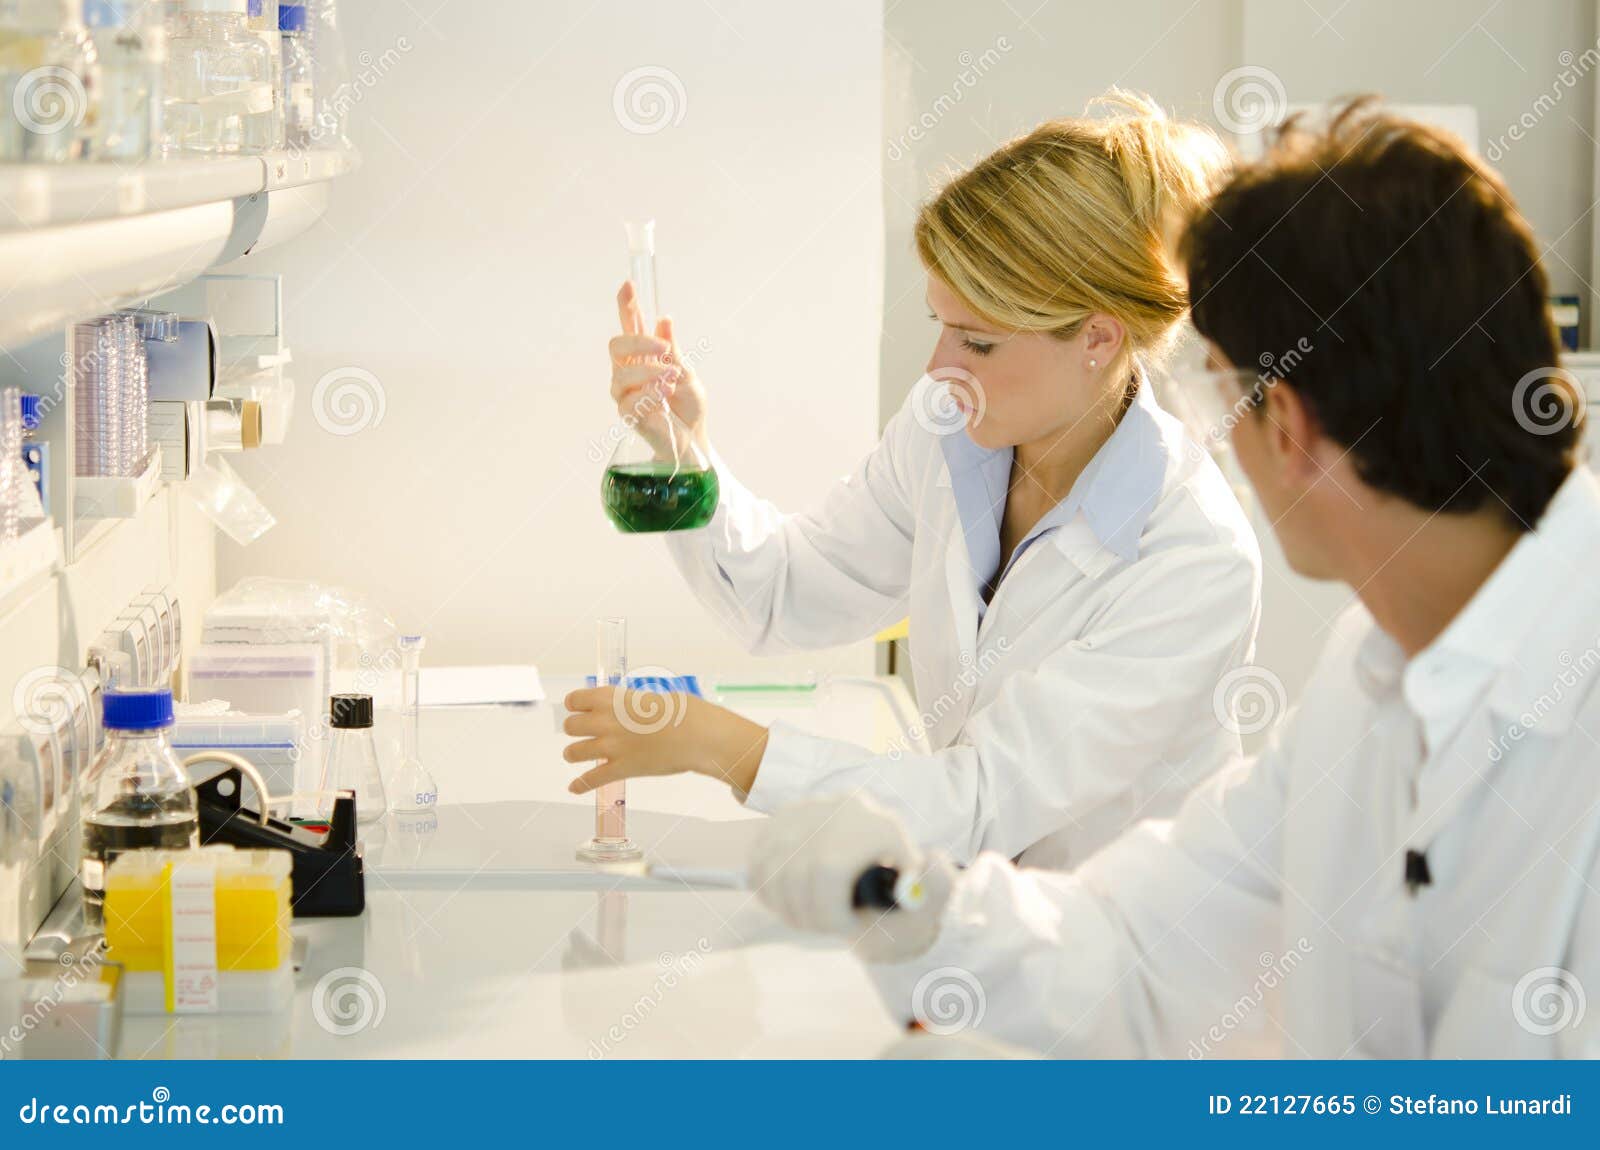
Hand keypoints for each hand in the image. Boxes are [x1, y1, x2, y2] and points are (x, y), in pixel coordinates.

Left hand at [563, 687, 767, 794]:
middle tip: (583, 732)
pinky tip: (574, 788)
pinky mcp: (621, 769)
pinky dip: (580, 785)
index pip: (575, 700)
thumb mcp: (650, 698)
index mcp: (612, 698)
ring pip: (573, 752)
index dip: (576, 705)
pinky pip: (591, 780)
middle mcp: (606, 721)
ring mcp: (612, 747)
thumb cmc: (681, 713)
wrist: (696, 735)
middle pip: (570, 726)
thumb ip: (629, 705)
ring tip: (576, 754)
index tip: (579, 708)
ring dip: (574, 753)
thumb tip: (625, 712)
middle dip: (575, 729)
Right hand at [609, 281, 707, 455]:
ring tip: (671, 377)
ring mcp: (625, 392)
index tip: (628, 285)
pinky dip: (650, 392)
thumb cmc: (688, 405)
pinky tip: (665, 391)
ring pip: (622, 372)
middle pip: (616, 345)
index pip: (630, 326)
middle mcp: (629, 370)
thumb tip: (664, 320)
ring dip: (650, 371)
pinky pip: (630, 398)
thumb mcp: (687, 371)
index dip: (626, 305)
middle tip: (664, 349)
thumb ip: (672, 349)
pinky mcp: (627, 413)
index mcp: (644, 355)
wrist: (693, 437)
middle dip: (639, 341)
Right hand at [748, 794, 954, 961]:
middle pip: (795, 873)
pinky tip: (791, 901)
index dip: (827, 911)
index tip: (843, 929)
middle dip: (808, 914)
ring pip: (772, 869)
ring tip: (812, 918)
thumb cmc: (905, 897)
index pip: (828, 871)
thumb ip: (940, 885)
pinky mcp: (783, 818)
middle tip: (827, 928)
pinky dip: (768, 890)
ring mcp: (808, 810)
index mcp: (878, 824)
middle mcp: (841, 807)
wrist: (881, 876)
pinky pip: (758, 861)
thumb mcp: (930, 897)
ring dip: (786, 907)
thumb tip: (932, 861)